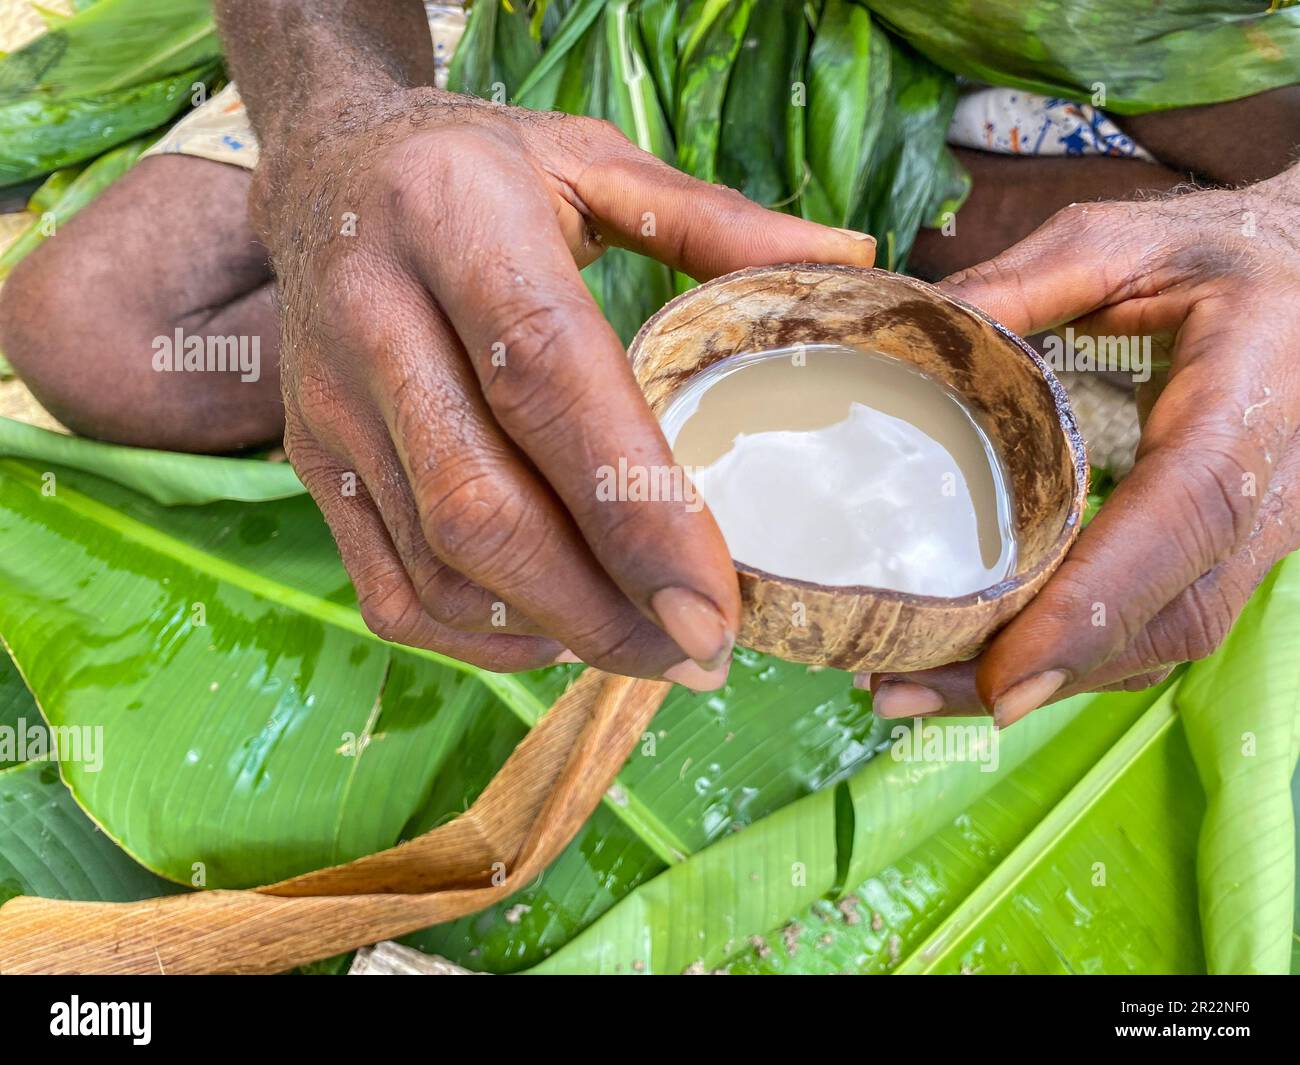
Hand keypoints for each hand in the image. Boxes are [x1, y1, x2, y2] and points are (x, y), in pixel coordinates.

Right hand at [253, 87, 875, 682]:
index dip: (634, 505)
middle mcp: (374, 317)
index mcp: (458, 221)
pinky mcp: (309, 463)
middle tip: (700, 651)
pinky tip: (554, 632)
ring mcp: (329, 404)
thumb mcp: (594, 162)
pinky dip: (482, 639)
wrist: (325, 169)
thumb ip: (714, 220)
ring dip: (553, 630)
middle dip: (603, 606)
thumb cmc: (478, 171)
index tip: (715, 604)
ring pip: (439, 562)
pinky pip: (391, 592)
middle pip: (485, 505)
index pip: (550, 381)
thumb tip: (846, 264)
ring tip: (647, 644)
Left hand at [860, 168, 1299, 723]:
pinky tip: (980, 662)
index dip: (1099, 603)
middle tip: (900, 686)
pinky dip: (1073, 657)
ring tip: (911, 685)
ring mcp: (1263, 531)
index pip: (1187, 512)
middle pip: (1171, 612)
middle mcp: (1274, 482)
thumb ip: (1018, 285)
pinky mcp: (1230, 551)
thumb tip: (901, 344)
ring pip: (1166, 640)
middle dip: (1040, 667)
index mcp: (1251, 389)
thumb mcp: (1120, 241)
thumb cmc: (1221, 255)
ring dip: (1044, 678)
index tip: (1004, 678)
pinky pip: (1160, 625)